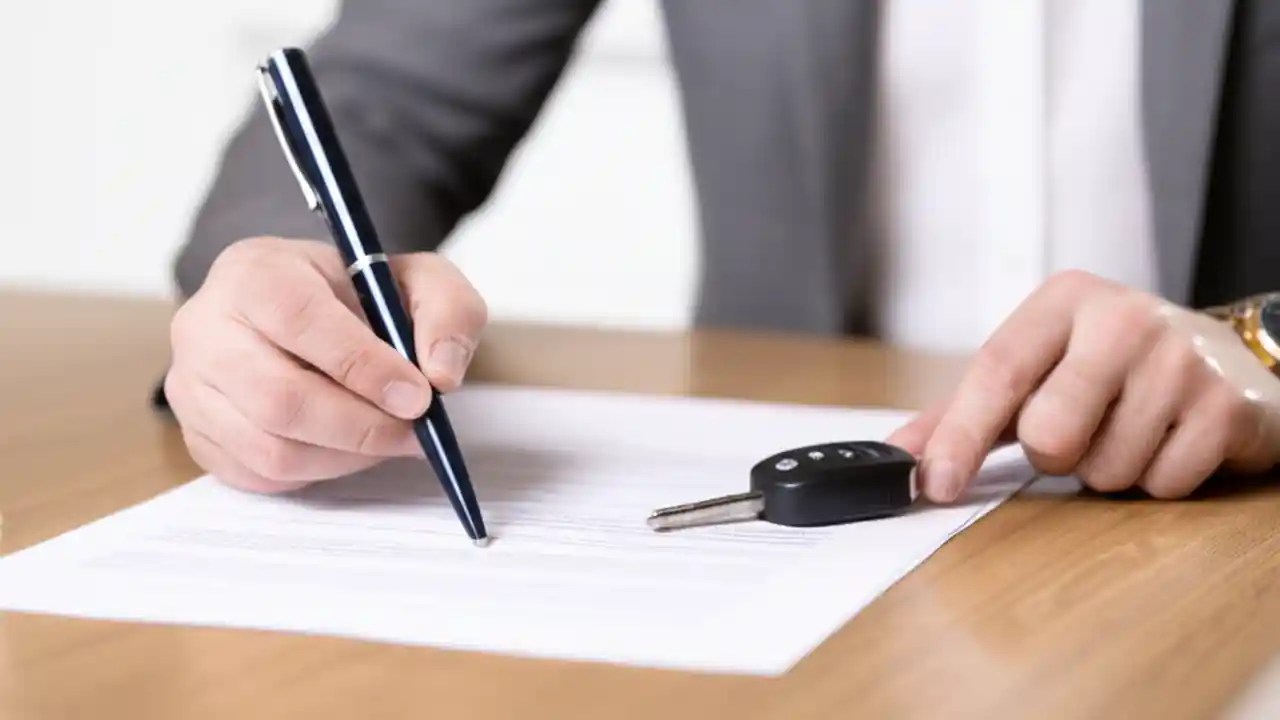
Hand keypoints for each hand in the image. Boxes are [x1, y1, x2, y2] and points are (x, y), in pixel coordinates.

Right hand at [165, 237, 487, 493]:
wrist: (310, 311)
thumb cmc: (358, 295)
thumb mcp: (418, 279)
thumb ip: (447, 311)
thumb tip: (441, 374)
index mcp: (254, 271)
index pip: (299, 320)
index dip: (363, 366)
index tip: (418, 395)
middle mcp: (206, 326)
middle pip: (279, 398)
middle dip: (361, 426)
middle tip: (415, 432)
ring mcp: (191, 386)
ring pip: (271, 448)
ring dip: (346, 455)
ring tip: (389, 437)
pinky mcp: (198, 434)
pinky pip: (260, 475)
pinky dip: (318, 472)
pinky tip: (350, 446)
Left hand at [888, 270, 1279, 501]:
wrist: (1227, 361)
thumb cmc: (1109, 368)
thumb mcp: (1036, 370)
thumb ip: (961, 412)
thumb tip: (897, 456)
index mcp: (1064, 300)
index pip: (997, 372)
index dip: (961, 435)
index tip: (935, 484)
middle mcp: (1123, 317)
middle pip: (1048, 433)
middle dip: (1054, 456)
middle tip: (1080, 429)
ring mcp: (1181, 359)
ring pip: (1104, 469)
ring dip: (1107, 469)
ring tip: (1130, 429)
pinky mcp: (1226, 406)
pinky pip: (1161, 484)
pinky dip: (1156, 480)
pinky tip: (1168, 441)